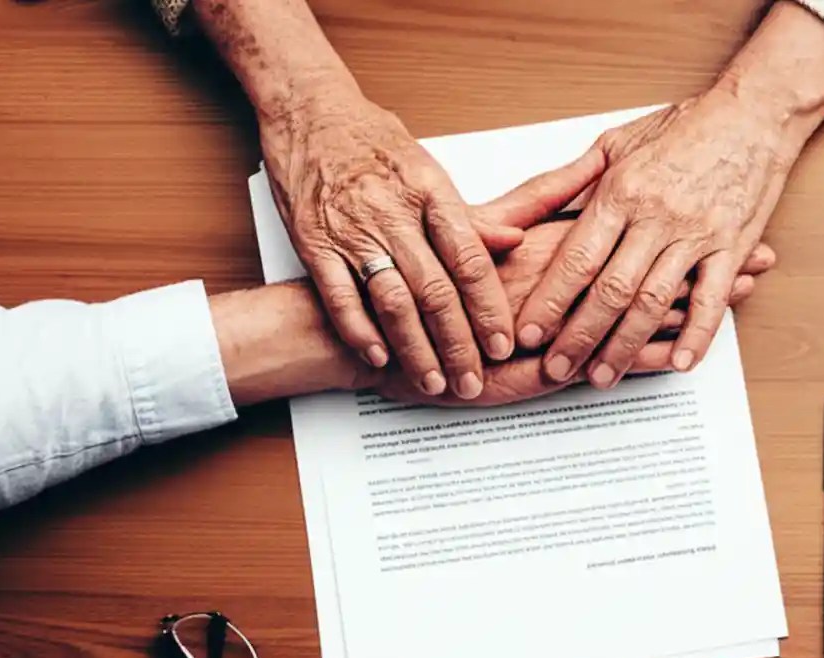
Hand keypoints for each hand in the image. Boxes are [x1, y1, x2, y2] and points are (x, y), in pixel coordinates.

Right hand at [260, 85, 516, 400]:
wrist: (306, 109)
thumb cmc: (370, 139)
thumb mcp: (429, 168)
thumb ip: (470, 214)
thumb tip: (517, 241)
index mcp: (429, 191)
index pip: (469, 260)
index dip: (488, 308)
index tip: (503, 344)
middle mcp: (392, 212)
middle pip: (435, 290)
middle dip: (458, 343)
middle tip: (473, 380)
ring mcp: (351, 230)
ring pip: (392, 301)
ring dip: (415, 349)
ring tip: (434, 382)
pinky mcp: (313, 243)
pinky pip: (340, 296)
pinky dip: (361, 331)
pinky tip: (379, 357)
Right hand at [374, 218, 775, 406]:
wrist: (392, 343)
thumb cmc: (432, 293)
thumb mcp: (475, 242)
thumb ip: (517, 216)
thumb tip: (559, 192)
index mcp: (548, 248)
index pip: (628, 231)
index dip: (675, 223)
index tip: (718, 208)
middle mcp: (564, 284)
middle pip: (650, 268)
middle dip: (706, 264)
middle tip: (758, 256)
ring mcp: (559, 326)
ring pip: (641, 312)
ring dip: (694, 306)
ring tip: (744, 294)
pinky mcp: (547, 369)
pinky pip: (609, 363)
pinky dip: (651, 357)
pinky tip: (690, 355)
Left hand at [504, 1, 823, 389]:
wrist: (754, 110)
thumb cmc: (685, 125)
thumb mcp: (619, 143)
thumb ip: (580, 180)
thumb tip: (539, 210)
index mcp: (620, 191)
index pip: (576, 258)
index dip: (551, 301)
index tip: (529, 333)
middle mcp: (655, 215)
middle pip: (609, 290)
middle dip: (578, 337)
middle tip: (556, 369)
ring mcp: (695, 233)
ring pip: (653, 302)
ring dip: (625, 346)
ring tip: (603, 376)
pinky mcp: (733, 245)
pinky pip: (712, 298)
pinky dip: (696, 335)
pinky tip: (677, 363)